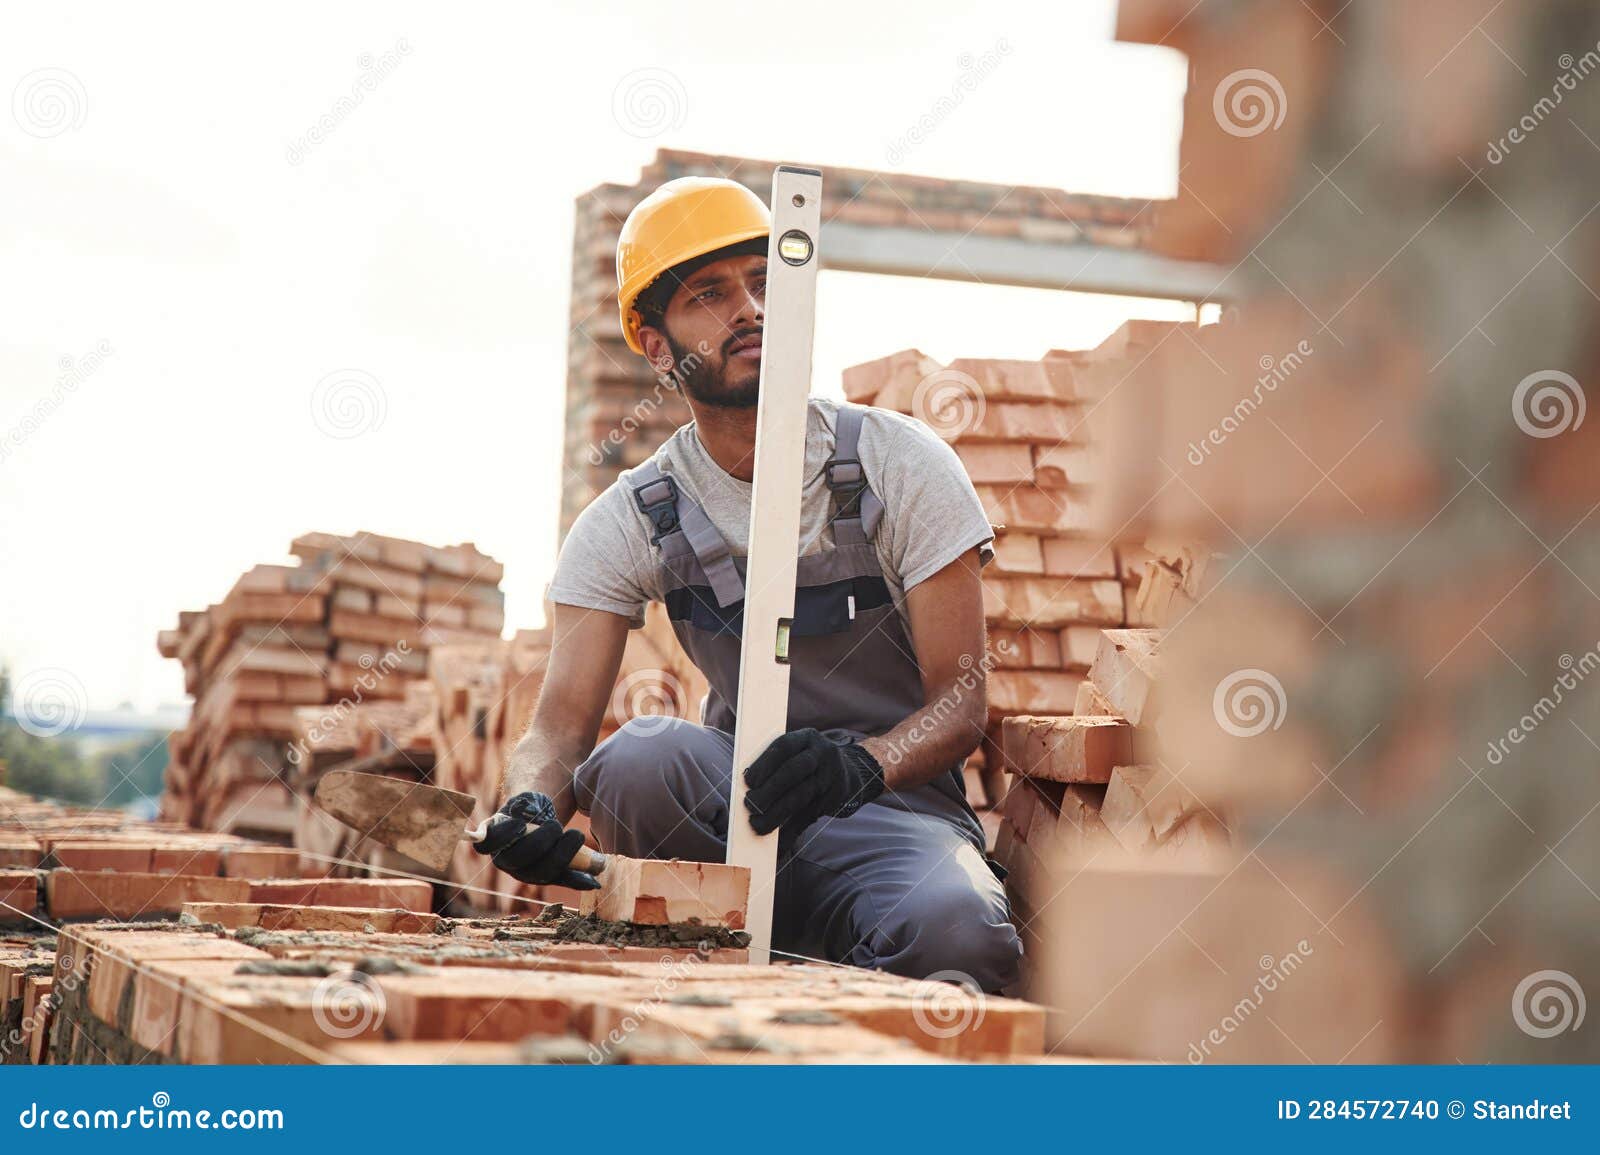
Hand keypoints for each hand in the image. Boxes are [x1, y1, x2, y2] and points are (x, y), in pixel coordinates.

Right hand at [473, 791, 599, 890]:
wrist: (537, 815)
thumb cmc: (528, 807)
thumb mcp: (524, 801)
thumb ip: (525, 805)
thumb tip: (531, 809)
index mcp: (494, 841)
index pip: (487, 844)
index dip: (503, 837)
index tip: (521, 823)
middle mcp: (507, 861)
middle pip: (519, 860)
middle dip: (541, 842)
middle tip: (556, 824)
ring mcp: (527, 872)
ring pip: (542, 874)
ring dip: (563, 856)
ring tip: (576, 835)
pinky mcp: (548, 877)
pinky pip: (562, 880)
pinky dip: (579, 879)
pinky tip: (594, 879)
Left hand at [743, 728, 884, 840]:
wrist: (848, 771)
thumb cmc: (808, 763)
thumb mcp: (798, 752)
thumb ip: (776, 764)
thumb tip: (745, 788)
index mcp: (807, 738)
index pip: (783, 746)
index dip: (764, 764)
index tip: (747, 782)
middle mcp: (822, 753)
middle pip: (793, 771)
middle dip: (769, 790)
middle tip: (749, 805)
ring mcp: (831, 776)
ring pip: (801, 796)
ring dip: (776, 813)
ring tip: (757, 825)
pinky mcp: (834, 798)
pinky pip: (809, 816)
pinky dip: (791, 832)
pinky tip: (778, 844)